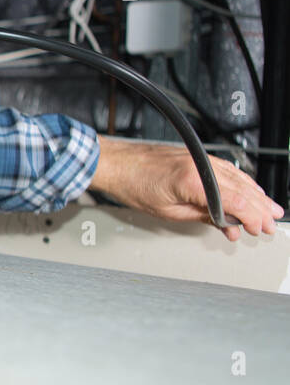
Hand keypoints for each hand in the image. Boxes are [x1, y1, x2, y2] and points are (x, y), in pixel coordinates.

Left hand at [89, 135, 283, 241]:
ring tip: (268, 211)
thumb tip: (226, 223)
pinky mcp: (197, 156)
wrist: (116, 163)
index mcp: (194, 181)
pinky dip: (241, 183)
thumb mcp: (168, 211)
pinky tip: (249, 192)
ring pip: (239, 178)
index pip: (235, 201)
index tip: (258, 229)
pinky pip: (227, 170)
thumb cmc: (133, 185)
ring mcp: (200, 158)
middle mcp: (201, 165)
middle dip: (259, 209)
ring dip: (256, 196)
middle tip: (269, 225)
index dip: (252, 217)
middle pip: (242, 189)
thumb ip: (201, 216)